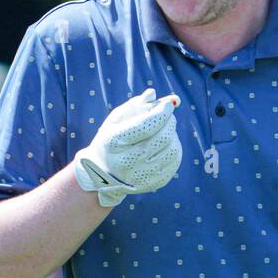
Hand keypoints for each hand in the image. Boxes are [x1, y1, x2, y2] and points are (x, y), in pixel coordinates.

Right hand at [73, 87, 182, 205]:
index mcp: (113, 142)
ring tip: (165, 130)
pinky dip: (174, 149)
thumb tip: (153, 93)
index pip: (145, 125)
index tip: (167, 105)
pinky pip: (174, 162)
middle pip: (162, 137)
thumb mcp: (116, 120)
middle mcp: (126, 162)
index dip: (161, 112)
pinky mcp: (152, 183)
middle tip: (167, 116)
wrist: (103, 174)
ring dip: (173, 135)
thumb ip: (135, 104)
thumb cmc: (111, 140)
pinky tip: (165, 145)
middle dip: (169, 122)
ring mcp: (140, 175)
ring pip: (172, 150)